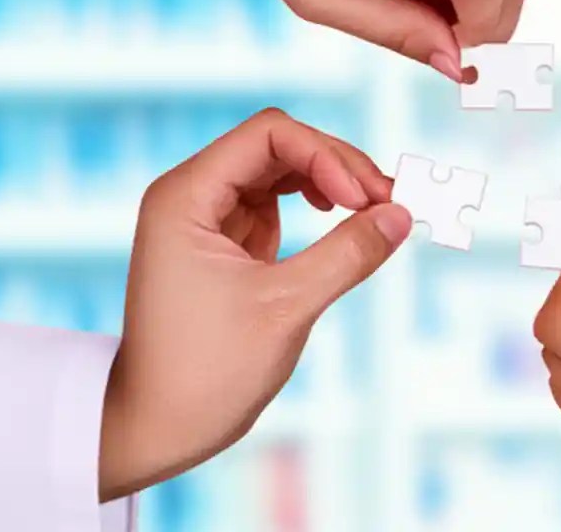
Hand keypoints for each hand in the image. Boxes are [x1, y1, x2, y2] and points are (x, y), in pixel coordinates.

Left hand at [98, 108, 411, 499]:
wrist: (158, 426)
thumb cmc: (207, 371)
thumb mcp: (288, 307)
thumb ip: (348, 254)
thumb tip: (402, 214)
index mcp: (185, 197)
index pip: (269, 135)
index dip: (325, 156)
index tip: (364, 200)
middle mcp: (191, 196)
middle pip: (279, 146)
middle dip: (338, 166)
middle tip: (390, 202)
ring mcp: (207, 218)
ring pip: (283, 171)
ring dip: (333, 182)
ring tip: (377, 210)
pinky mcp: (225, 243)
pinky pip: (278, 203)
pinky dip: (318, 206)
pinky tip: (348, 223)